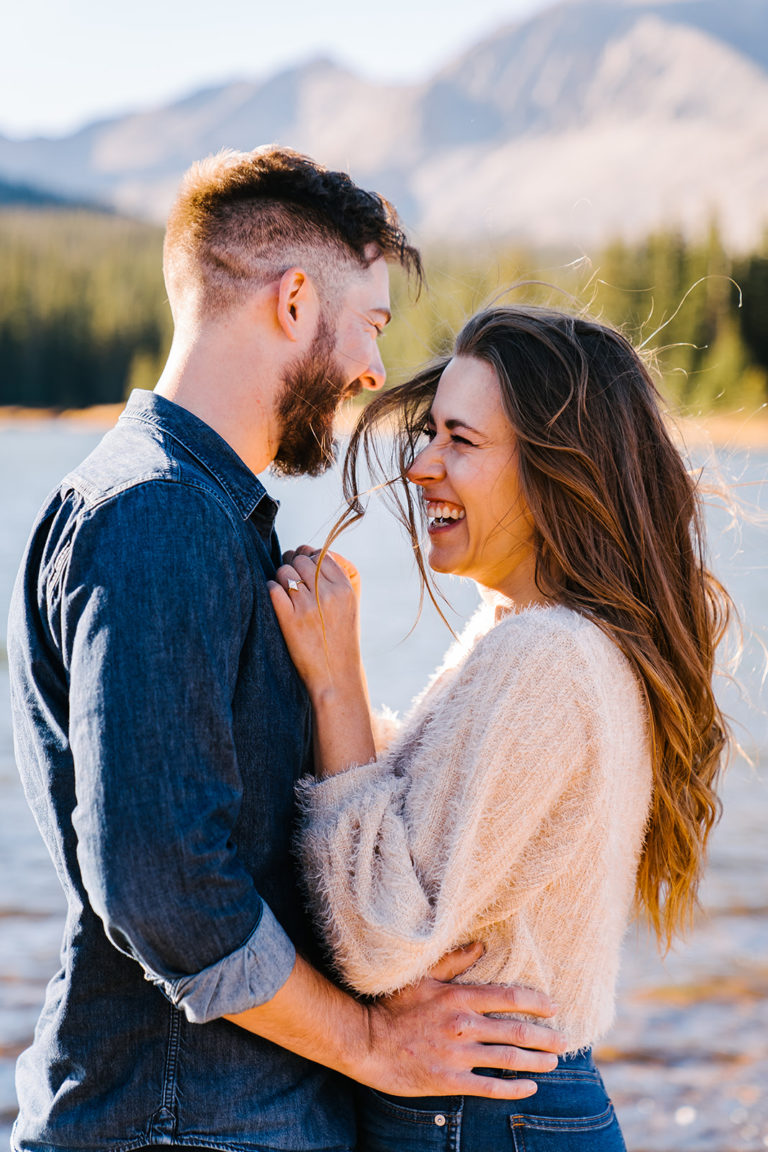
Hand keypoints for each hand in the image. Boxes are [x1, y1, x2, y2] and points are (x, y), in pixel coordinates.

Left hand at [268, 547, 362, 702]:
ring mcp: (308, 607)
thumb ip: (333, 582)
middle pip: (301, 561)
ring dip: (280, 576)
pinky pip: (273, 589)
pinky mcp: (290, 620)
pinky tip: (275, 596)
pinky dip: (271, 589)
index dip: (308, 555)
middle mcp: (328, 595)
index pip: (321, 555)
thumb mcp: (348, 607)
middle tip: (288, 574)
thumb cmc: (340, 641)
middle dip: (292, 563)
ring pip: (285, 572)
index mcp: (345, 589)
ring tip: (282, 588)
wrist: (336, 676)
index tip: (301, 562)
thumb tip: (308, 555)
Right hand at [360, 942, 567, 1098]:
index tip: (553, 1007)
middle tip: (564, 1040)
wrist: (366, 1042)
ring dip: (536, 1061)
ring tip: (553, 1062)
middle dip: (546, 1036)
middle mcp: (464, 1026)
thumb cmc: (393, 1006)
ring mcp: (458, 1055)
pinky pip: (490, 1086)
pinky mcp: (450, 1081)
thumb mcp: (422, 976)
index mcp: (460, 998)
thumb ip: (454, 962)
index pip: (509, 996)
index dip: (536, 1002)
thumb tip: (481, 945)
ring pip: (509, 1058)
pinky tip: (529, 1087)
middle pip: (517, 1030)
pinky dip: (514, 1088)